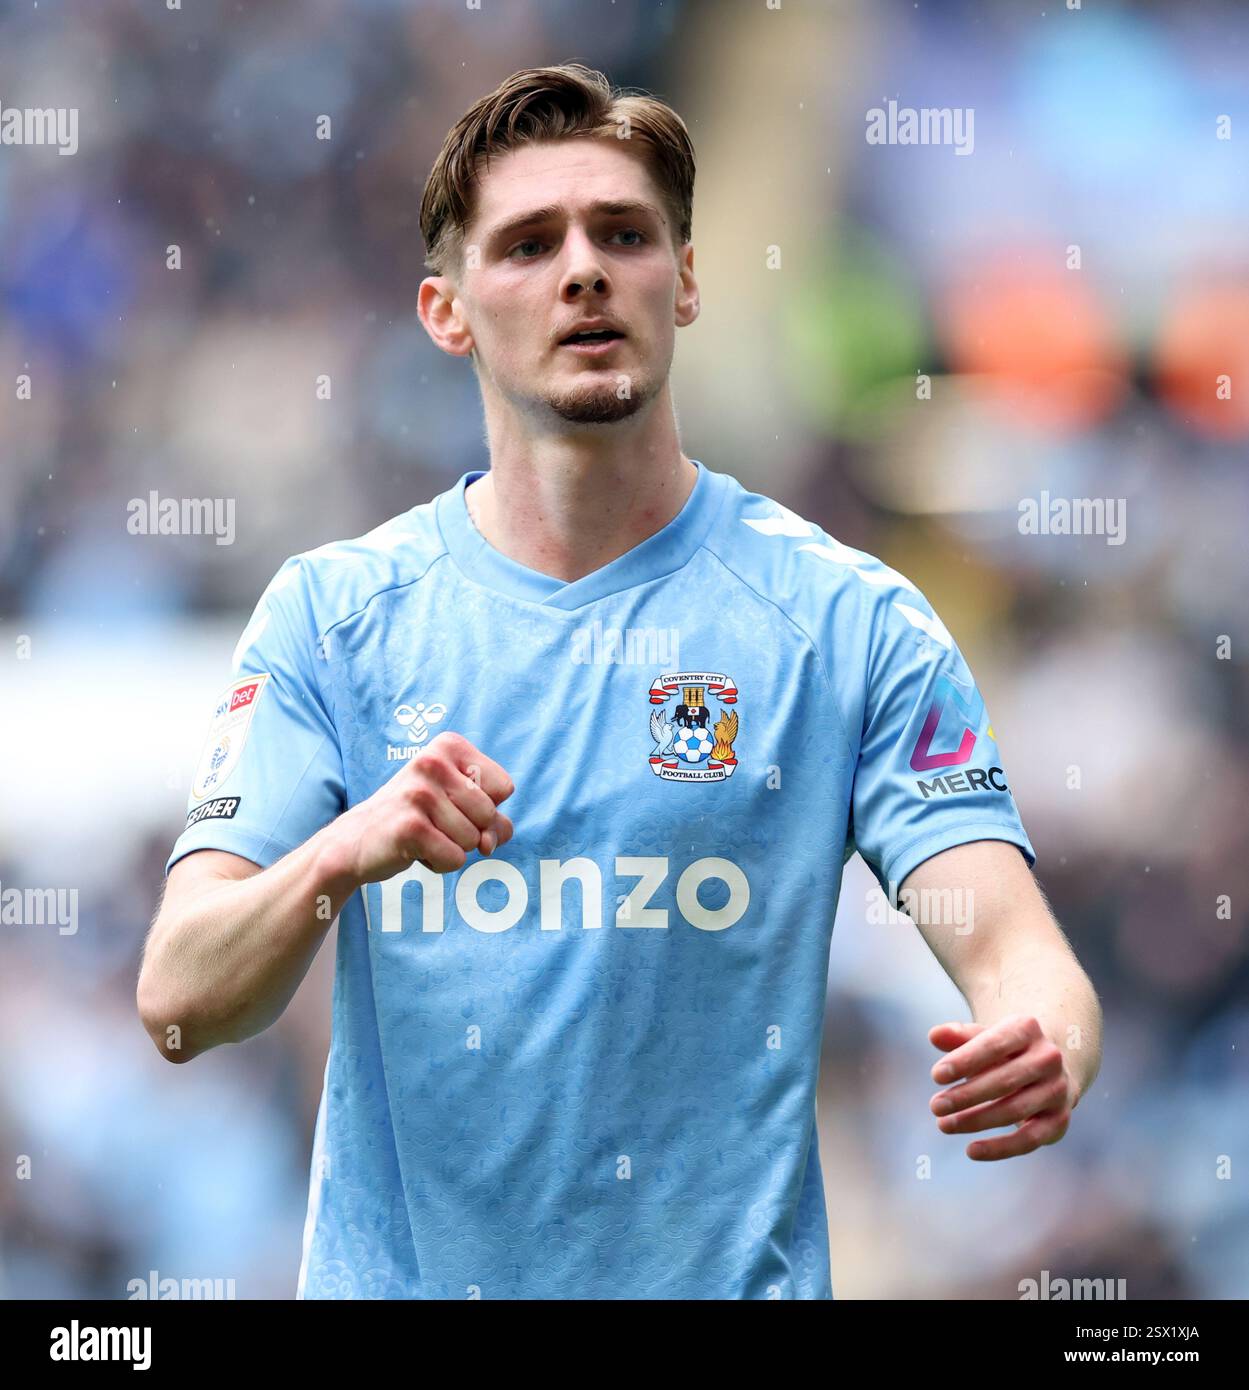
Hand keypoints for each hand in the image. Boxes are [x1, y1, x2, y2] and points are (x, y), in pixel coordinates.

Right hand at [325, 730, 514, 884]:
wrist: (356, 840)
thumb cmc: (415, 818)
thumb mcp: (458, 805)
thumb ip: (492, 819)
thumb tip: (492, 841)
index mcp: (449, 746)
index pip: (504, 787)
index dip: (486, 807)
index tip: (453, 804)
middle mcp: (433, 762)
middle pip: (489, 815)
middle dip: (469, 831)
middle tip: (433, 823)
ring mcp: (420, 793)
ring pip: (473, 840)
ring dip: (452, 848)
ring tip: (423, 834)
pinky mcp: (411, 827)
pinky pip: (455, 858)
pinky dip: (440, 863)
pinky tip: (415, 849)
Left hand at [928, 1016, 1077, 1160]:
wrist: (1046, 1067)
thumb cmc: (1003, 1050)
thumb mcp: (983, 1037)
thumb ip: (959, 1036)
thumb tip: (934, 1035)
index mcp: (1027, 1029)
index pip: (994, 1044)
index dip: (965, 1060)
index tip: (936, 1076)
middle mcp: (1048, 1058)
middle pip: (1005, 1081)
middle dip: (966, 1095)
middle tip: (935, 1106)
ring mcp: (1057, 1090)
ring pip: (1014, 1110)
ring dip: (976, 1121)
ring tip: (944, 1125)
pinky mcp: (1058, 1120)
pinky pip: (1030, 1139)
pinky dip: (1000, 1148)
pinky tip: (971, 1150)